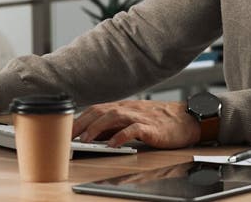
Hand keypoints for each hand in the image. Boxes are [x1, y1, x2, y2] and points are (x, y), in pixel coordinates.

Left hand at [71, 100, 199, 148]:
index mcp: (123, 107)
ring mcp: (140, 117)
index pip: (96, 109)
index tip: (65, 130)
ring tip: (86, 139)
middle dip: (82, 123)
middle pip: (100, 111)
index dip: (79, 118)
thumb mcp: (133, 120)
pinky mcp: (152, 127)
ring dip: (97, 127)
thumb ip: (114, 125)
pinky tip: (113, 143)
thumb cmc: (159, 121)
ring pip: (114, 116)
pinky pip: (134, 129)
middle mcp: (129, 109)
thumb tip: (92, 135)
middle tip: (68, 136)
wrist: (186, 120)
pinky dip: (122, 135)